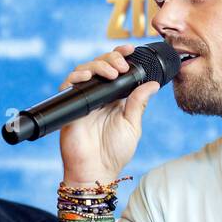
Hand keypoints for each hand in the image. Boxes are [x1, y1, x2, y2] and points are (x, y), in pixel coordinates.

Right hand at [58, 43, 160, 183]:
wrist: (96, 170)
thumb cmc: (114, 152)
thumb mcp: (132, 125)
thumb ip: (139, 103)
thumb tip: (153, 84)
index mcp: (114, 97)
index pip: (116, 69)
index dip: (120, 56)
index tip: (130, 50)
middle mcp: (98, 95)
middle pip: (100, 65)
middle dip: (111, 58)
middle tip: (122, 66)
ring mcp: (83, 100)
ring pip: (84, 71)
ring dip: (97, 66)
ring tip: (111, 73)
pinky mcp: (70, 107)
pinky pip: (68, 86)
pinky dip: (75, 78)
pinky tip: (86, 78)